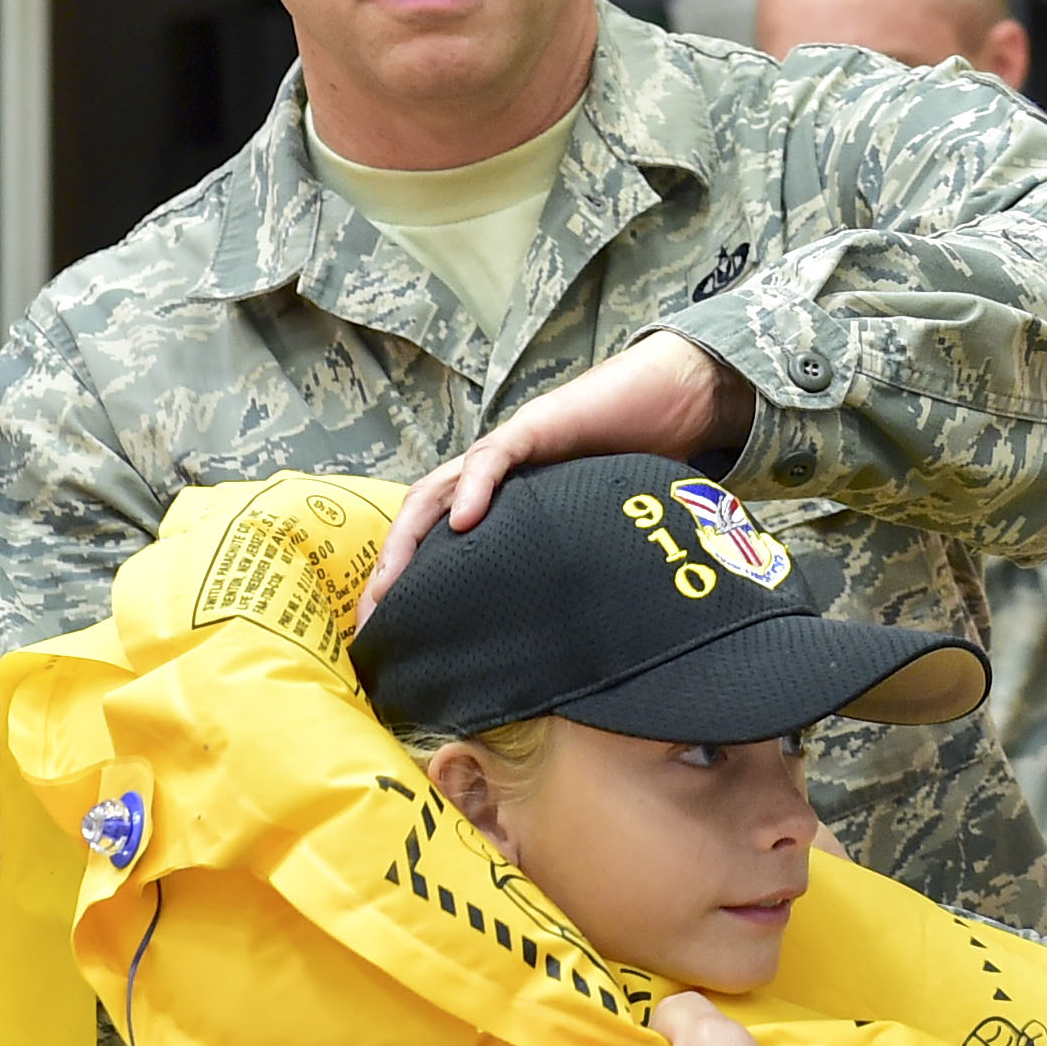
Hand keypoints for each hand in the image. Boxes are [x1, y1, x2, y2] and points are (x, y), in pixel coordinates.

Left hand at [359, 334, 754, 619]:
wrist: (673, 402)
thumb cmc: (637, 468)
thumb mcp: (593, 535)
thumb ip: (568, 569)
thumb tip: (569, 643)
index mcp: (502, 506)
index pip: (439, 546)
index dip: (411, 588)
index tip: (391, 643)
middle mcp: (491, 478)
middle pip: (420, 522)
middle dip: (391, 570)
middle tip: (373, 622)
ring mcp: (508, 451)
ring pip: (438, 490)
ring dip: (410, 538)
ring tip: (392, 582)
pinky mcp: (534, 427)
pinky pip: (493, 456)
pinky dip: (474, 486)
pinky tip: (465, 521)